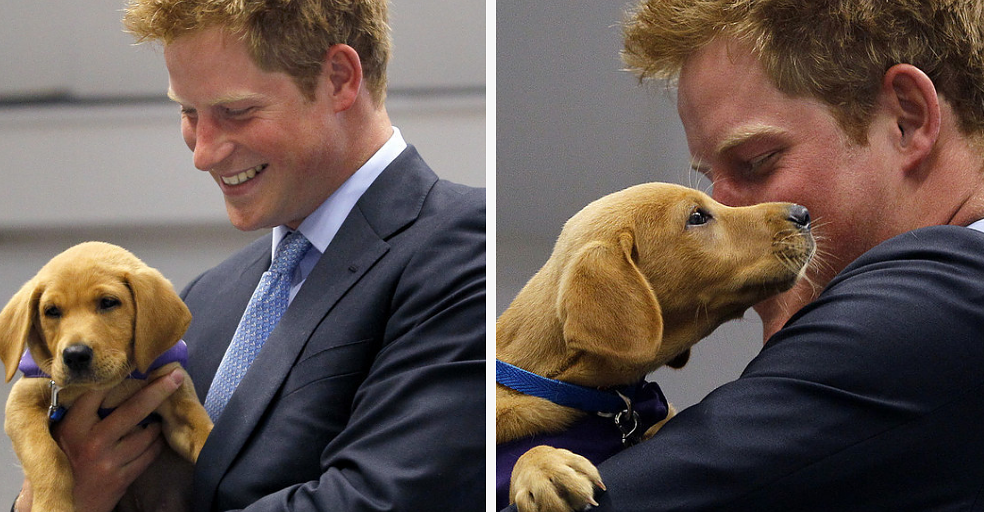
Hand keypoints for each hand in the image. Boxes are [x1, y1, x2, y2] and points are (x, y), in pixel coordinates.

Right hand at [16, 370, 185, 511]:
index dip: (120, 377)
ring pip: (147, 434)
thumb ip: (80, 413)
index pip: (99, 393)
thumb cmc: (62, 462)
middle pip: (134, 409)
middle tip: (176, 375)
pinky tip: (155, 438)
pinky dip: (155, 444)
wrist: (61, 504)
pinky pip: (149, 455)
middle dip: (158, 390)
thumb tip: (106, 382)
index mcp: (74, 427)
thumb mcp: (61, 434)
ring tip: (160, 416)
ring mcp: (110, 461)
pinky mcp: (122, 478)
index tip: (138, 363)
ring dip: (157, 424)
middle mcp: (93, 442)